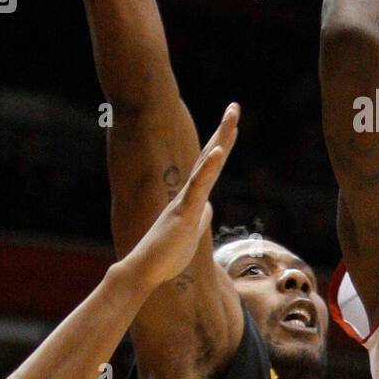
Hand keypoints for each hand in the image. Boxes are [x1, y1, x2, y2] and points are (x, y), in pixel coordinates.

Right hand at [123, 104, 239, 292]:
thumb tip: (209, 206)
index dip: (222, 144)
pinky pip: (198, 187)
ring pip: (205, 166)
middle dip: (224, 131)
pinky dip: (208, 168)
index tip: (232, 125)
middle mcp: (188, 193)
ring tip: (231, 118)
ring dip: (219, 140)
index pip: (211, 166)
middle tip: (234, 107)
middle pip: (210, 157)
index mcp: (192, 198)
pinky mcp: (183, 212)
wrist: (145, 271)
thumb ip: (200, 217)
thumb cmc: (166, 256)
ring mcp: (185, 201)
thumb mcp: (191, 233)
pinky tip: (218, 151)